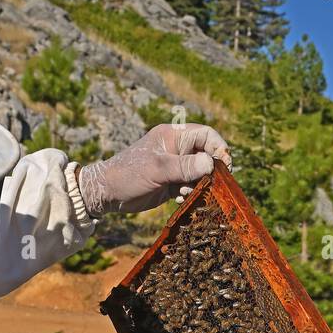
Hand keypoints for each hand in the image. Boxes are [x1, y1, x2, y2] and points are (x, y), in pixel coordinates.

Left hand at [77, 124, 231, 216]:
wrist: (108, 193)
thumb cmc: (129, 174)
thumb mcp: (158, 169)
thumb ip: (185, 166)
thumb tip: (211, 164)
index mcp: (174, 136)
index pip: (206, 134)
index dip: (219, 148)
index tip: (224, 165)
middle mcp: (177, 148)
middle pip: (207, 154)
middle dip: (212, 169)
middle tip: (213, 184)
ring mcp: (175, 166)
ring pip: (200, 172)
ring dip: (201, 184)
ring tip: (190, 191)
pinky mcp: (172, 182)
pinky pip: (191, 185)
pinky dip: (192, 192)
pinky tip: (182, 198)